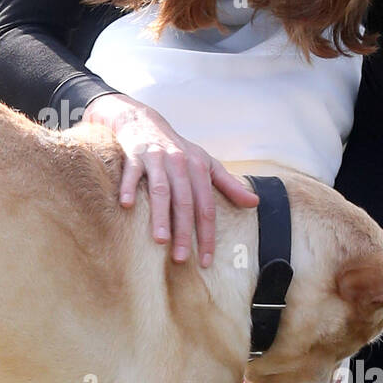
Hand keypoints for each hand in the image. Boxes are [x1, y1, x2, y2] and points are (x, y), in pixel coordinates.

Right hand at [81, 93, 257, 266]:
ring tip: (160, 240)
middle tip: (181, 258)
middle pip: (185, 202)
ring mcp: (156, 158)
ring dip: (160, 215)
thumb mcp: (205, 163)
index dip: (208, 234)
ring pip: (161, 190)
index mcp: (199, 168)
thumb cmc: (178, 149)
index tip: (206, 260)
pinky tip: (127, 205)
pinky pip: (132, 173)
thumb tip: (255, 203)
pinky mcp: (134, 155)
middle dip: (184, 231)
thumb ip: (229, 185)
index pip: (206, 207)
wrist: (143, 121)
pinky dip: (128, 187)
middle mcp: (180, 162)